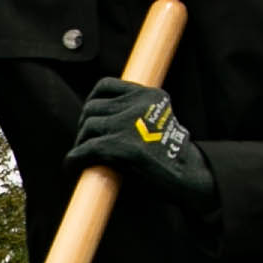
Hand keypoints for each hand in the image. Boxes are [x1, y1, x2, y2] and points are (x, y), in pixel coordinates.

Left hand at [68, 77, 217, 215]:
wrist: (189, 177)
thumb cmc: (173, 155)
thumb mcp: (159, 121)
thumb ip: (135, 113)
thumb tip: (100, 120)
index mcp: (149, 95)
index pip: (106, 86)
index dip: (92, 101)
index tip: (90, 116)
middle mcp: (138, 103)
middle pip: (93, 107)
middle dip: (85, 126)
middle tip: (85, 142)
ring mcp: (128, 123)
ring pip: (88, 126)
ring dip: (81, 142)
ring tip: (82, 157)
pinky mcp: (120, 146)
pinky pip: (85, 150)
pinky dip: (74, 160)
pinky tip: (73, 168)